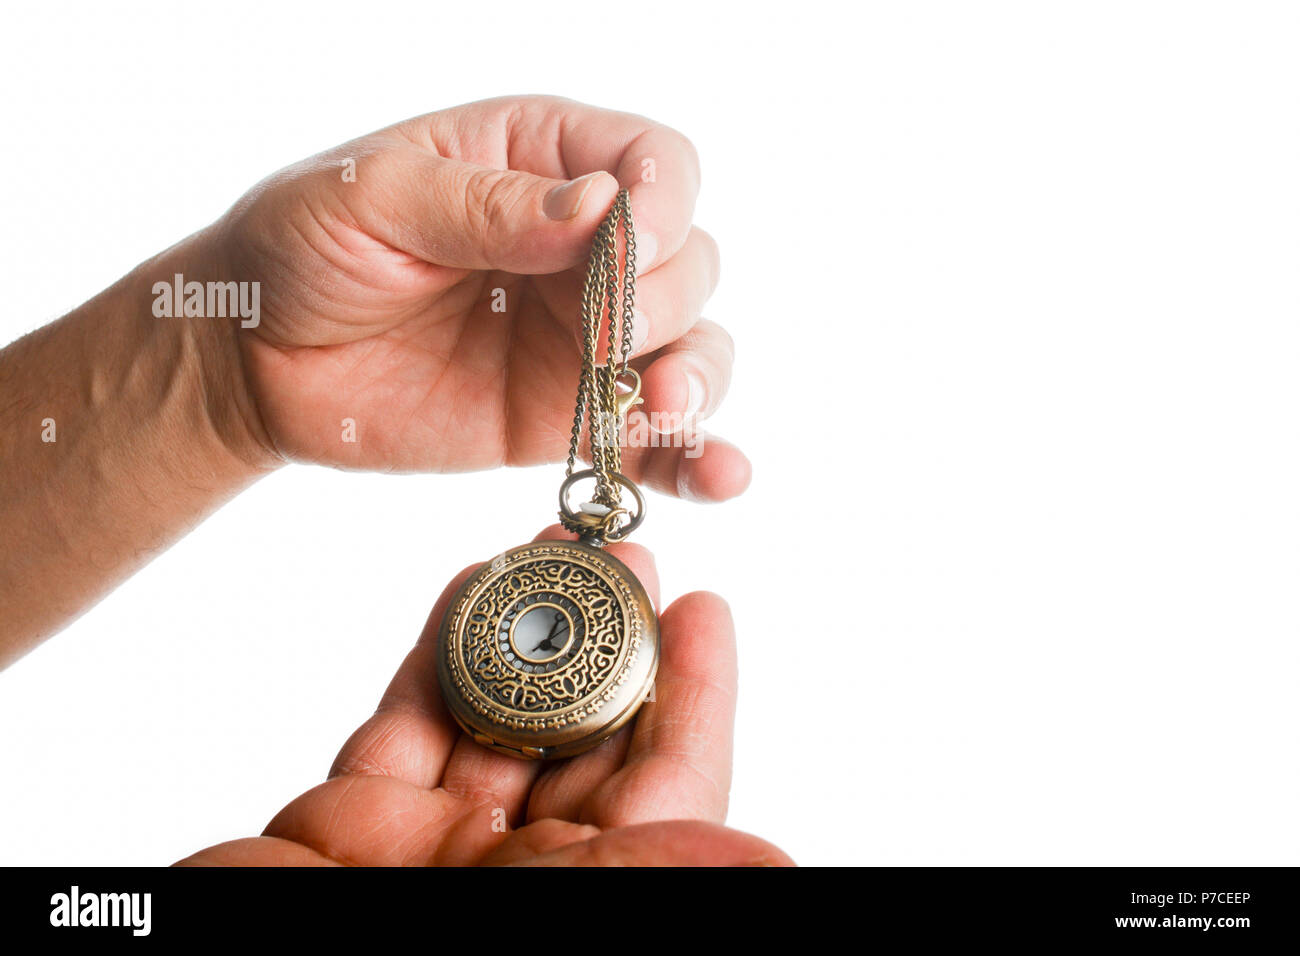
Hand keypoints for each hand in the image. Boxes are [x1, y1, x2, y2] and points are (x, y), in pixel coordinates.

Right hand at [177, 529, 790, 865]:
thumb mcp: (550, 915)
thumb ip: (653, 876)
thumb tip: (770, 858)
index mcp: (587, 896)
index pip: (669, 791)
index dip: (697, 698)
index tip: (709, 609)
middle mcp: (519, 876)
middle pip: (586, 739)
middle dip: (611, 639)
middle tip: (627, 554)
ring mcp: (433, 851)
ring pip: (497, 717)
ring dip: (524, 631)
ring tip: (550, 546)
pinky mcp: (350, 825)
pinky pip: (408, 723)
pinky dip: (437, 652)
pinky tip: (467, 589)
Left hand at [208, 95, 745, 501]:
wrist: (254, 359)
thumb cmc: (301, 248)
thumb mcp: (372, 198)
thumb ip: (484, 205)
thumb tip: (599, 211)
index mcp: (540, 162)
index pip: (654, 163)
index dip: (662, 204)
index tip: (625, 248)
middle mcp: (581, 248)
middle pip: (689, 258)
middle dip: (666, 299)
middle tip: (602, 336)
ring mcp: (581, 337)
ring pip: (695, 346)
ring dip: (700, 377)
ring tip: (664, 407)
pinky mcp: (566, 418)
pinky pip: (650, 441)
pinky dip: (692, 460)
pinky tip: (719, 476)